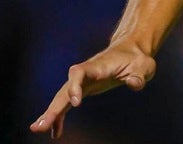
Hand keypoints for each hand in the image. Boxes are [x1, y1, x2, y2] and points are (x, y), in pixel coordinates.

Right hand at [30, 41, 155, 137]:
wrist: (131, 50)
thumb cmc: (138, 59)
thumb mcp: (144, 65)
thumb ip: (139, 75)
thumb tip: (134, 84)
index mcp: (98, 66)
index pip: (79, 73)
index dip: (74, 86)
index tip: (75, 103)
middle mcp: (85, 73)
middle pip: (65, 89)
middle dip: (52, 108)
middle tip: (40, 126)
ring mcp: (82, 81)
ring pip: (62, 97)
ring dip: (51, 113)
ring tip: (38, 129)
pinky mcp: (83, 89)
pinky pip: (67, 103)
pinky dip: (60, 116)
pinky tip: (55, 132)